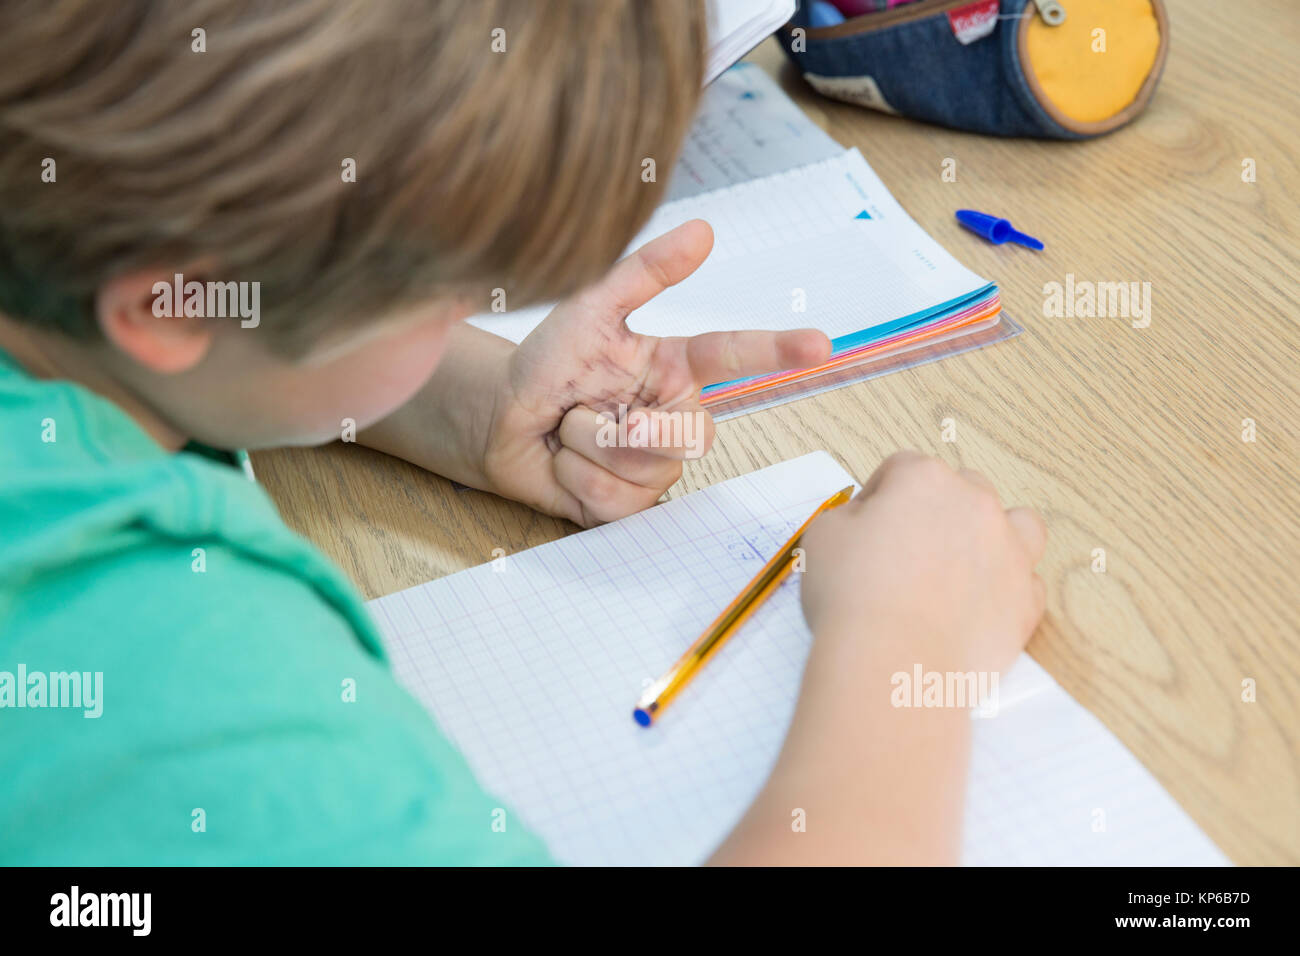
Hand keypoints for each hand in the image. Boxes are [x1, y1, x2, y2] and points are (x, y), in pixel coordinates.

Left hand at [482, 220, 830, 524]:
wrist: (501, 419)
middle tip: (591, 414)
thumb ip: (644, 272)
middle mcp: (673, 419)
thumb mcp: (590, 310)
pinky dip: (578, 480)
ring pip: (648, 470)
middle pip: (692, 436)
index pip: (733, 356)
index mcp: (675, 370)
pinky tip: (565, 465)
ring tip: (569, 430)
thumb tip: (704, 229)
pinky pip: (618, 502)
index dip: (777, 351)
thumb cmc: (548, 364)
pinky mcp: (627, 506)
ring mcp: (653, 467)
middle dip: (635, 428)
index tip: (820, 344)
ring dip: (590, 447)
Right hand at [799, 452, 1046, 675]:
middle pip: (962, 489)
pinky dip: (1005, 590)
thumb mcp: (823, 537)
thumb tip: (863, 521)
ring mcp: (1010, 551)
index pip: (901, 469)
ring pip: (1019, 524)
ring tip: (966, 564)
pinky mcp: (1025, 599)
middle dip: (937, 510)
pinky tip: (977, 607)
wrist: (893, 663)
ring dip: (995, 535)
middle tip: (908, 547)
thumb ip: (848, 516)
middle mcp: (975, 505)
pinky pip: (1027, 583)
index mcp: (924, 480)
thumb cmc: (853, 596)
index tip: (865, 524)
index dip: (878, 495)